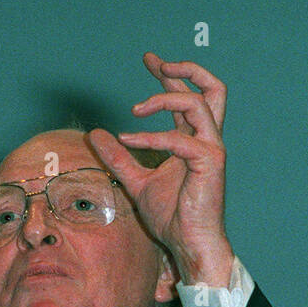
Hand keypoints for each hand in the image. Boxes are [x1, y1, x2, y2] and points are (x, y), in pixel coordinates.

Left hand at [86, 52, 233, 286]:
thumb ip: (119, 157)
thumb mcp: (136, 181)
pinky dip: (152, 137)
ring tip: (135, 109)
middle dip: (183, 69)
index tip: (149, 62)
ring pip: (198, 103)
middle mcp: (207, 140)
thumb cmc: (171, 217)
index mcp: (194, 140)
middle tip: (154, 63)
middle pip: (211, 88)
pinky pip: (180, 139)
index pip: (188, 97)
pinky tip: (130, 140)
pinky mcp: (210, 163)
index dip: (170, 75)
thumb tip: (95, 134)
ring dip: (165, 99)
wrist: (188, 244)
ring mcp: (212, 149)